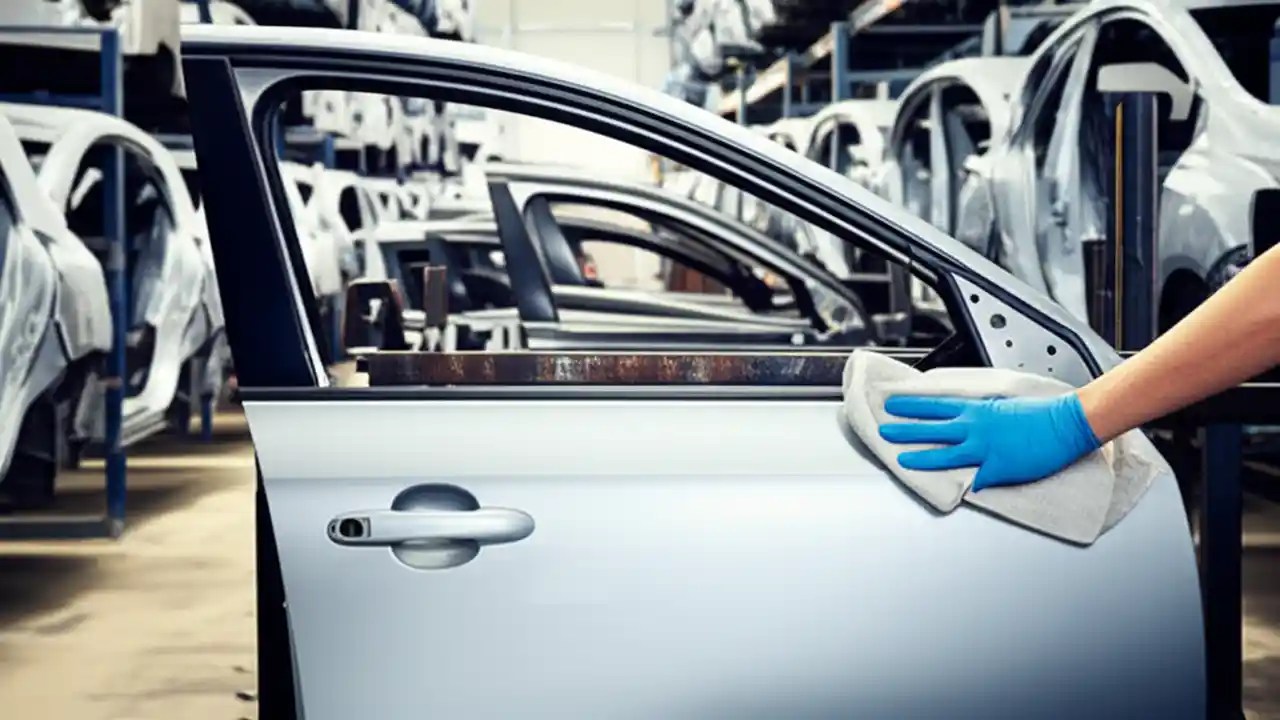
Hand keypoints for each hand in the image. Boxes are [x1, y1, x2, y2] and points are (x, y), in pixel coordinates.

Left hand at [877, 393, 1101, 490]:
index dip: (911, 405)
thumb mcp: (1003, 405)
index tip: (891, 405)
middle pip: (931, 429)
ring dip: (920, 456)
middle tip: (883, 431)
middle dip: (904, 430)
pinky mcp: (998, 468)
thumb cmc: (1040, 412)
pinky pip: (978, 480)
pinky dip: (971, 484)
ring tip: (900, 459)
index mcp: (977, 409)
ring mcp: (985, 449)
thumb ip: (981, 415)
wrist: (1066, 423)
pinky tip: (959, 492)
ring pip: (944, 454)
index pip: (935, 405)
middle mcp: (976, 428)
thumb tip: (967, 421)